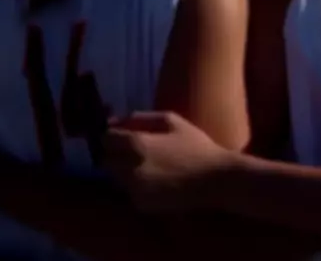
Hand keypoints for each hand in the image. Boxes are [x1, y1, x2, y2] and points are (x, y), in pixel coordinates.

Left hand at [103, 111, 230, 212]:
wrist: (215, 179)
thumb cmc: (197, 146)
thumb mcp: (173, 121)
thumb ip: (141, 117)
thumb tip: (116, 120)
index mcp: (136, 144)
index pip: (106, 138)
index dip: (113, 136)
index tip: (122, 137)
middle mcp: (129, 167)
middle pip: (106, 160)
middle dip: (115, 155)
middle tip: (133, 153)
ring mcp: (133, 188)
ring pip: (116, 177)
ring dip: (124, 171)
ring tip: (147, 167)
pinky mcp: (140, 204)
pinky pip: (129, 192)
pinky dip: (136, 186)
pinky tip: (156, 182)